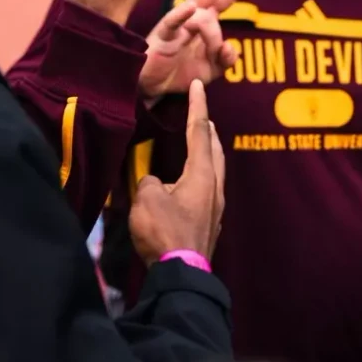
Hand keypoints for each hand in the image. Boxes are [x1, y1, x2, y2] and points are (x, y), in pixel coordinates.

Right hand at [129, 79, 225, 262]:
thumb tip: (155, 184)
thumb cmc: (164, 230)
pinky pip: (207, 192)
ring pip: (214, 172)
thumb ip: (150, 182)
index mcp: (202, 174)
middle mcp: (215, 188)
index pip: (200, 131)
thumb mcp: (147, 198)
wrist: (181, 274)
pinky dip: (201, 179)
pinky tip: (191, 186)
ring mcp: (215, 209)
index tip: (199, 86)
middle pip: (215, 151)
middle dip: (208, 132)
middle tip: (202, 118)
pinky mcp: (209, 225)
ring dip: (207, 156)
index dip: (198, 106)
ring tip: (198, 147)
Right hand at [139, 0, 267, 99]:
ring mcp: (178, 24)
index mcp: (206, 22)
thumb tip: (231, 46)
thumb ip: (227, 59)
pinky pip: (172, 21)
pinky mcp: (163, 35)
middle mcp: (193, 17)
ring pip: (202, 16)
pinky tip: (190, 8)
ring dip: (213, 35)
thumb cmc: (182, 72)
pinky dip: (181, 14)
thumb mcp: (212, 69)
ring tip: (214, 52)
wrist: (156, 87)